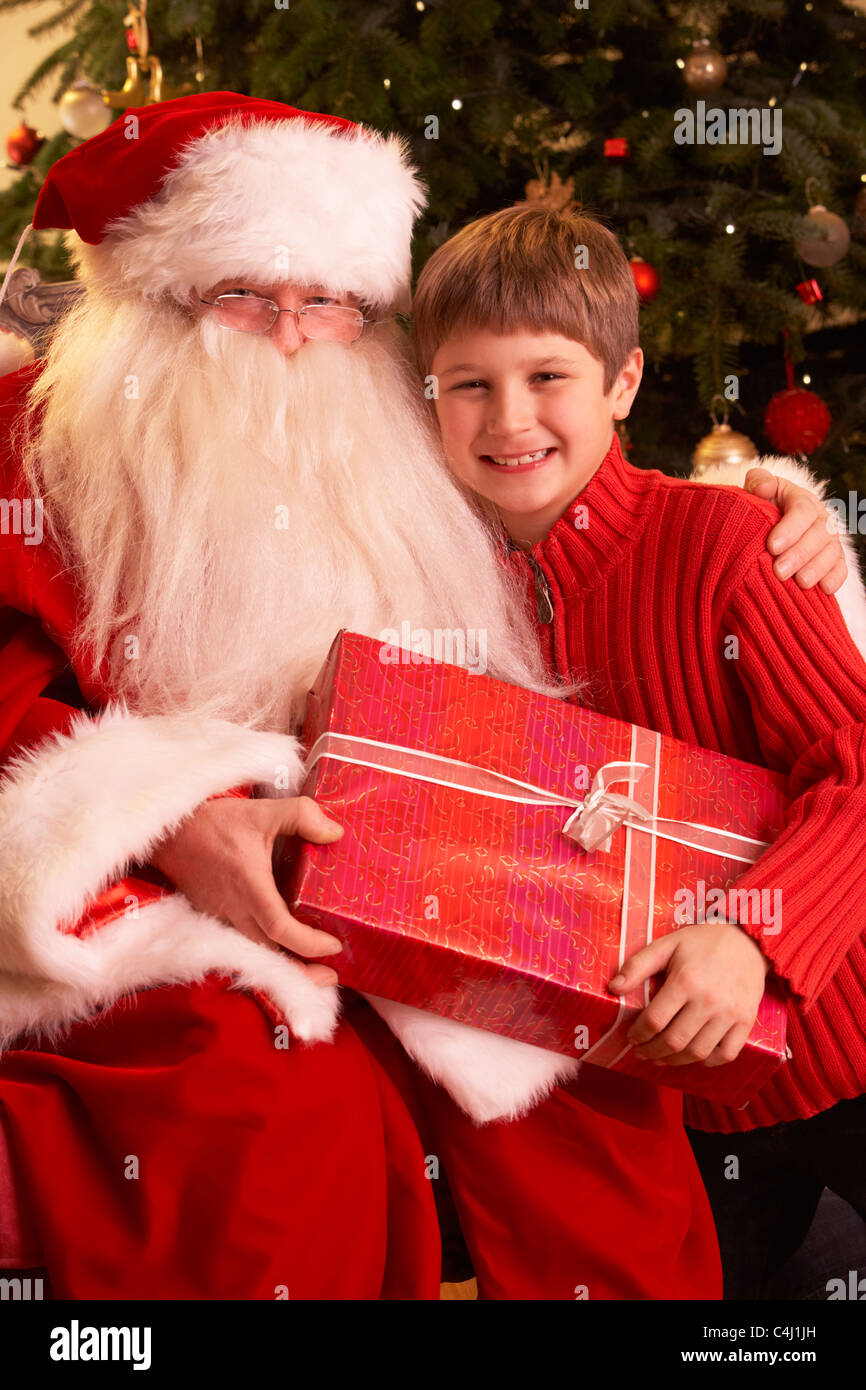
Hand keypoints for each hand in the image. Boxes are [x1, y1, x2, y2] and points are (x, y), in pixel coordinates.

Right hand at [150, 795, 343, 984]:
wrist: (168, 833)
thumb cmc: (214, 823)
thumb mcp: (263, 811)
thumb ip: (302, 815)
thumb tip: (335, 833)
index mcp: (250, 887)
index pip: (280, 927)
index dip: (308, 943)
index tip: (333, 947)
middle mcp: (234, 909)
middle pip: (269, 953)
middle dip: (301, 971)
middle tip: (331, 975)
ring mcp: (220, 916)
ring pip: (254, 951)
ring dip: (282, 966)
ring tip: (312, 971)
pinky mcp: (211, 916)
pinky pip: (239, 942)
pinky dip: (262, 952)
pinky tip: (278, 950)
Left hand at [608, 922, 770, 1067]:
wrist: (747, 941)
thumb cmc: (702, 943)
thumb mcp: (666, 945)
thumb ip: (638, 965)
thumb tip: (613, 988)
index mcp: (686, 980)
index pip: (654, 1021)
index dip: (638, 1035)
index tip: (632, 1037)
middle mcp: (709, 1000)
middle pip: (674, 1041)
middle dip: (652, 1052)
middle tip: (642, 1052)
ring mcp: (730, 1014)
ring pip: (698, 1053)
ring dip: (675, 1061)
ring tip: (661, 1058)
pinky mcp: (746, 1022)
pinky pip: (726, 1054)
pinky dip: (707, 1062)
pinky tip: (693, 1056)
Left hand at [746, 466, 846, 593]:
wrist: (771, 527)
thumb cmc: (762, 508)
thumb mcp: (758, 491)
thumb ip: (758, 482)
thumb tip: (761, 486)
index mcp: (802, 500)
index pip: (802, 511)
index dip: (789, 529)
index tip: (771, 546)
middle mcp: (821, 518)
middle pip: (818, 534)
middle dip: (800, 554)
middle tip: (780, 571)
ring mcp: (830, 539)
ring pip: (832, 552)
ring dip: (817, 568)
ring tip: (801, 583)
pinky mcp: (835, 559)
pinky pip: (841, 567)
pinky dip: (835, 578)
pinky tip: (824, 589)